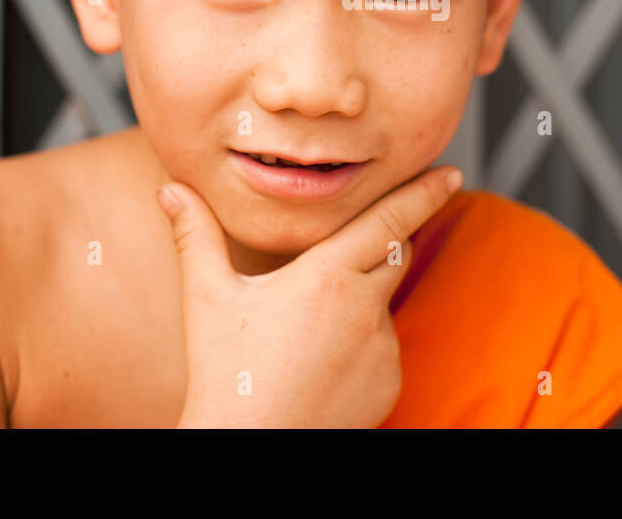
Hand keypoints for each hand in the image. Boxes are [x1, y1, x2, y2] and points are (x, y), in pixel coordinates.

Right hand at [159, 166, 462, 427]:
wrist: (250, 449)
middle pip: (394, 253)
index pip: (389, 220)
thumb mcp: (207, 298)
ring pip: (381, 302)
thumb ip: (196, 236)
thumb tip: (171, 189)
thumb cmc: (225, 376)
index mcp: (326, 276)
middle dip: (382, 242)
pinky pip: (382, 346)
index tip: (450, 173)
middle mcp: (364, 307)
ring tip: (304, 332)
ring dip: (358, 299)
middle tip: (343, 256)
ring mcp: (382, 348)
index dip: (422, 192)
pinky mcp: (390, 382)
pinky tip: (318, 361)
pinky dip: (360, 343)